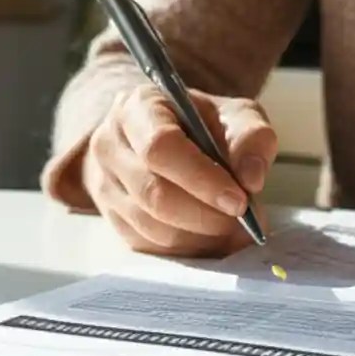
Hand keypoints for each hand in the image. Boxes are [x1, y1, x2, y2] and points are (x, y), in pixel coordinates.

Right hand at [83, 84, 276, 256]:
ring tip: (232, 229)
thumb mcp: (234, 115)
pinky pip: (149, 245)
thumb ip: (250, 138)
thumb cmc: (201, 124)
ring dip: (199, 236)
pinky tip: (209, 236)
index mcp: (137, 107)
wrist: (166, 137)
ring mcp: (103, 184)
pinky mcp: (111, 218)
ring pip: (151, 226)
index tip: (239, 201)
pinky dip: (186, 248)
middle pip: (154, 193)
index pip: (160, 148)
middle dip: (205, 215)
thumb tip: (251, 179)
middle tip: (242, 220)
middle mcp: (109, 144)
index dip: (201, 179)